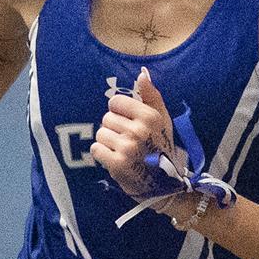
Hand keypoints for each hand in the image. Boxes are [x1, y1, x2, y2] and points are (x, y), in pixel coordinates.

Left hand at [87, 66, 184, 198]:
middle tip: (128, 141)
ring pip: (100, 133)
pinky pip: (96, 149)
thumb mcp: (162, 120)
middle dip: (114, 128)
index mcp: (150, 117)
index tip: (128, 122)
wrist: (163, 184)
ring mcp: (127, 148)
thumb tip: (142, 73)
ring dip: (107, 142)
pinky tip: (116, 159)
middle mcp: (139, 131)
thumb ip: (151, 95)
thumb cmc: (160, 147)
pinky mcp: (117, 164)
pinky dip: (102, 155)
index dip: (119, 112)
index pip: (115, 102)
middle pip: (107, 118)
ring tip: (122, 150)